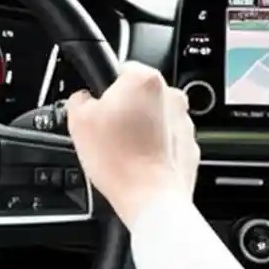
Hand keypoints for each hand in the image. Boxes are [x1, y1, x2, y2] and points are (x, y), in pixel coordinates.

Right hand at [66, 62, 198, 227]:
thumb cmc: (120, 161)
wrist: (150, 200)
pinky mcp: (189, 145)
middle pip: (138, 94)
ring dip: (140, 129)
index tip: (98, 109)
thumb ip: (78, 99)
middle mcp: (171, 96)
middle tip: (107, 134)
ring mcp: (184, 122)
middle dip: (123, 110)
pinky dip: (154, 148)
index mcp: (145, 80)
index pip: (120, 68)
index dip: (104, 90)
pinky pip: (166, 140)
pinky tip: (138, 162)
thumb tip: (83, 99)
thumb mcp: (79, 122)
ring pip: (154, 117)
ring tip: (122, 152)